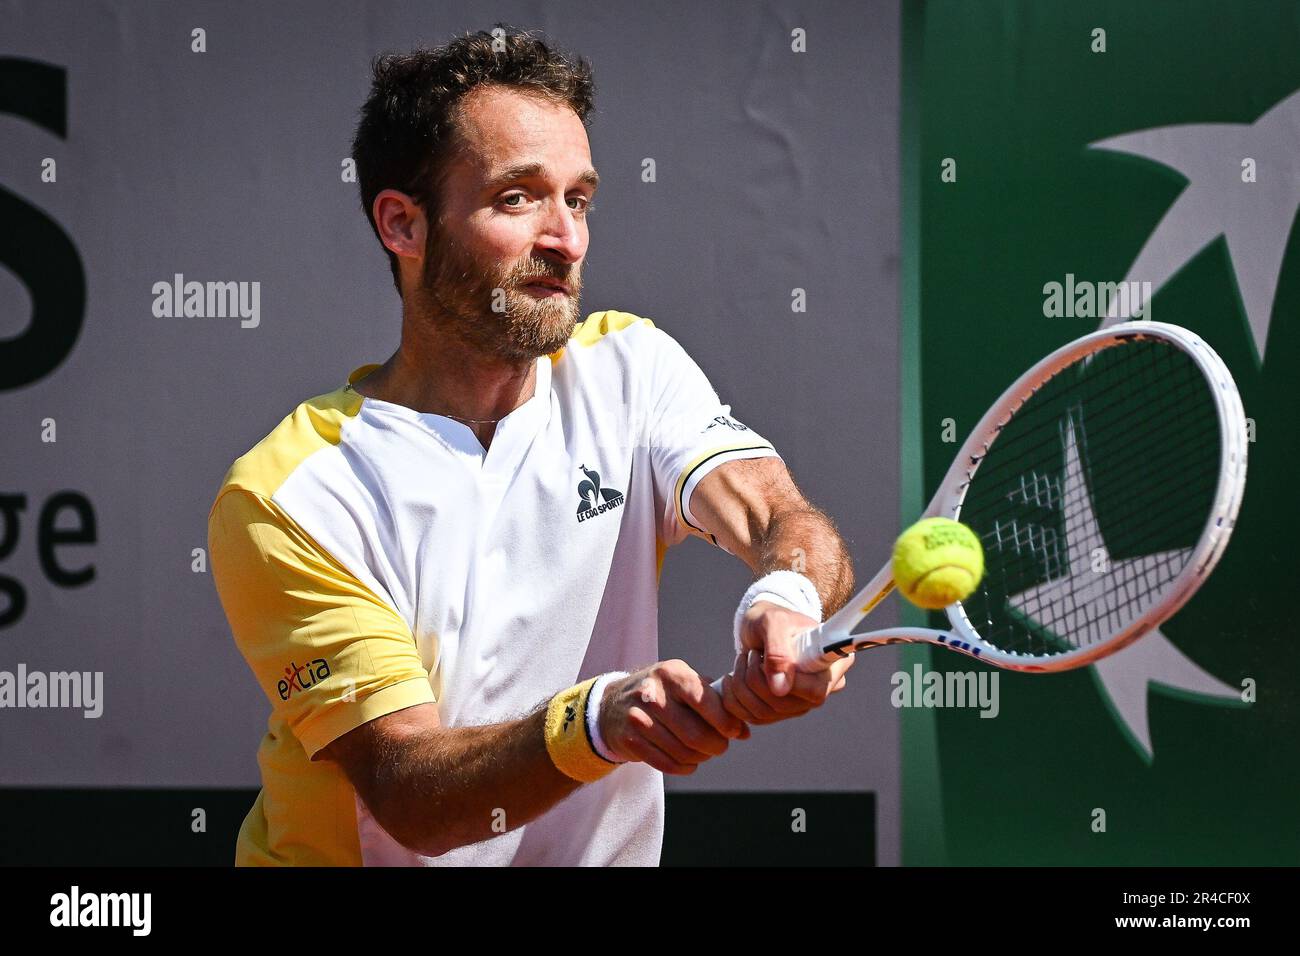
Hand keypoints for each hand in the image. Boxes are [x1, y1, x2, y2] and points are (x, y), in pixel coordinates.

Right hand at [599, 660, 750, 774]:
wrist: (612, 704)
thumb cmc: (661, 693)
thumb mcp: (684, 684)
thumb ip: (716, 701)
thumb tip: (745, 731)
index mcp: (672, 673)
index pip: (706, 701)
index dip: (726, 722)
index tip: (733, 731)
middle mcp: (653, 693)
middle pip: (696, 733)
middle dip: (716, 746)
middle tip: (719, 747)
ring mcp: (638, 717)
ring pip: (682, 751)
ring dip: (700, 758)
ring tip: (703, 753)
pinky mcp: (630, 739)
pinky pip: (666, 763)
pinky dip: (684, 767)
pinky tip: (689, 762)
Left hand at [721, 600, 852, 724]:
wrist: (761, 625)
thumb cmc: (772, 618)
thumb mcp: (774, 623)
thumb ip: (778, 652)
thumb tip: (780, 690)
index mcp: (834, 663)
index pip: (815, 691)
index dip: (787, 681)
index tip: (763, 659)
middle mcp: (823, 687)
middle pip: (787, 705)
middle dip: (755, 679)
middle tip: (749, 655)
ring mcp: (802, 702)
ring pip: (765, 713)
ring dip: (742, 686)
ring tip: (743, 660)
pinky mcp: (781, 711)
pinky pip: (753, 717)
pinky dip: (735, 699)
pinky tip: (734, 677)